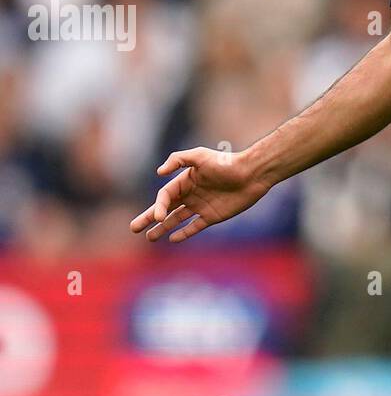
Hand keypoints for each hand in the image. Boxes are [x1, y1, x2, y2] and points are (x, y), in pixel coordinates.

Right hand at [130, 148, 269, 243]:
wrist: (251, 174)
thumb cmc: (225, 163)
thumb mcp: (200, 156)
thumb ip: (178, 160)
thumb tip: (159, 172)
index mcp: (185, 181)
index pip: (165, 196)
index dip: (159, 207)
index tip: (157, 216)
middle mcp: (190, 194)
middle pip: (165, 209)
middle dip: (149, 218)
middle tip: (134, 229)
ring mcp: (201, 206)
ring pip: (177, 219)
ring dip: (162, 228)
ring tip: (149, 237)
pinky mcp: (212, 216)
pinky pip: (195, 227)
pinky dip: (184, 233)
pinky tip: (172, 239)